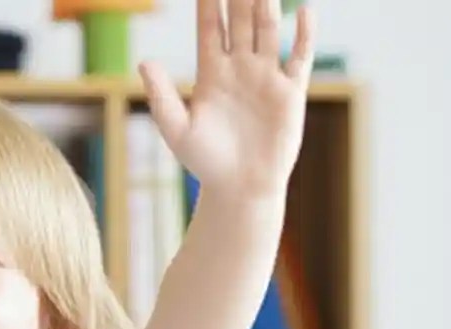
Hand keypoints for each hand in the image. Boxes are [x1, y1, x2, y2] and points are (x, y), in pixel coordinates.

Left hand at [139, 0, 315, 196]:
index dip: (209, 2)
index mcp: (211, 73)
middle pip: (240, 21)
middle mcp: (240, 68)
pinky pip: (298, 57)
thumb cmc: (205, 162)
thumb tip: (144, 61)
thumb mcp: (176, 129)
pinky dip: (304, 35)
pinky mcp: (289, 92)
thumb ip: (161, 95)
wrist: (239, 188)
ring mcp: (266, 77)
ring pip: (267, 31)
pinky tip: (305, 11)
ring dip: (267, 5)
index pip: (211, 27)